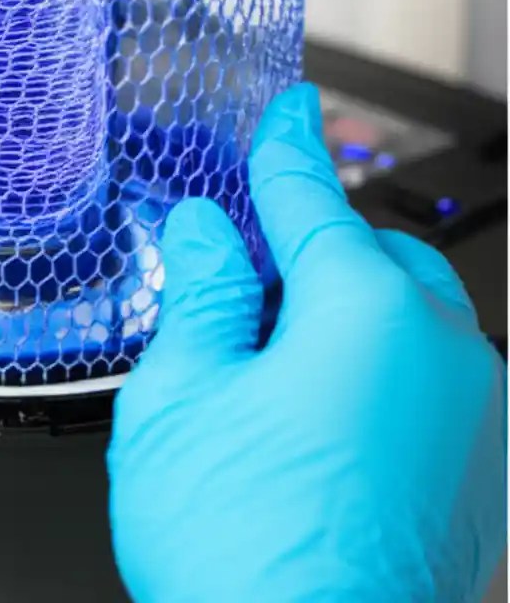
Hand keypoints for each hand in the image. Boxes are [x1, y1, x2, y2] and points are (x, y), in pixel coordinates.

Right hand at [108, 83, 505, 600]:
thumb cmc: (246, 552)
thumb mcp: (183, 399)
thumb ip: (203, 297)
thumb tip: (205, 233)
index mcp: (367, 312)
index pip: (314, 199)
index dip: (286, 150)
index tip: (288, 111)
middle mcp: (446, 352)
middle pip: (371, 258)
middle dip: (310, 251)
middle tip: (238, 279)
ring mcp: (477, 417)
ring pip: (408, 323)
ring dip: (342, 320)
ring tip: (266, 375)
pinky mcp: (480, 474)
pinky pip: (429, 385)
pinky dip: (375, 377)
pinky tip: (313, 426)